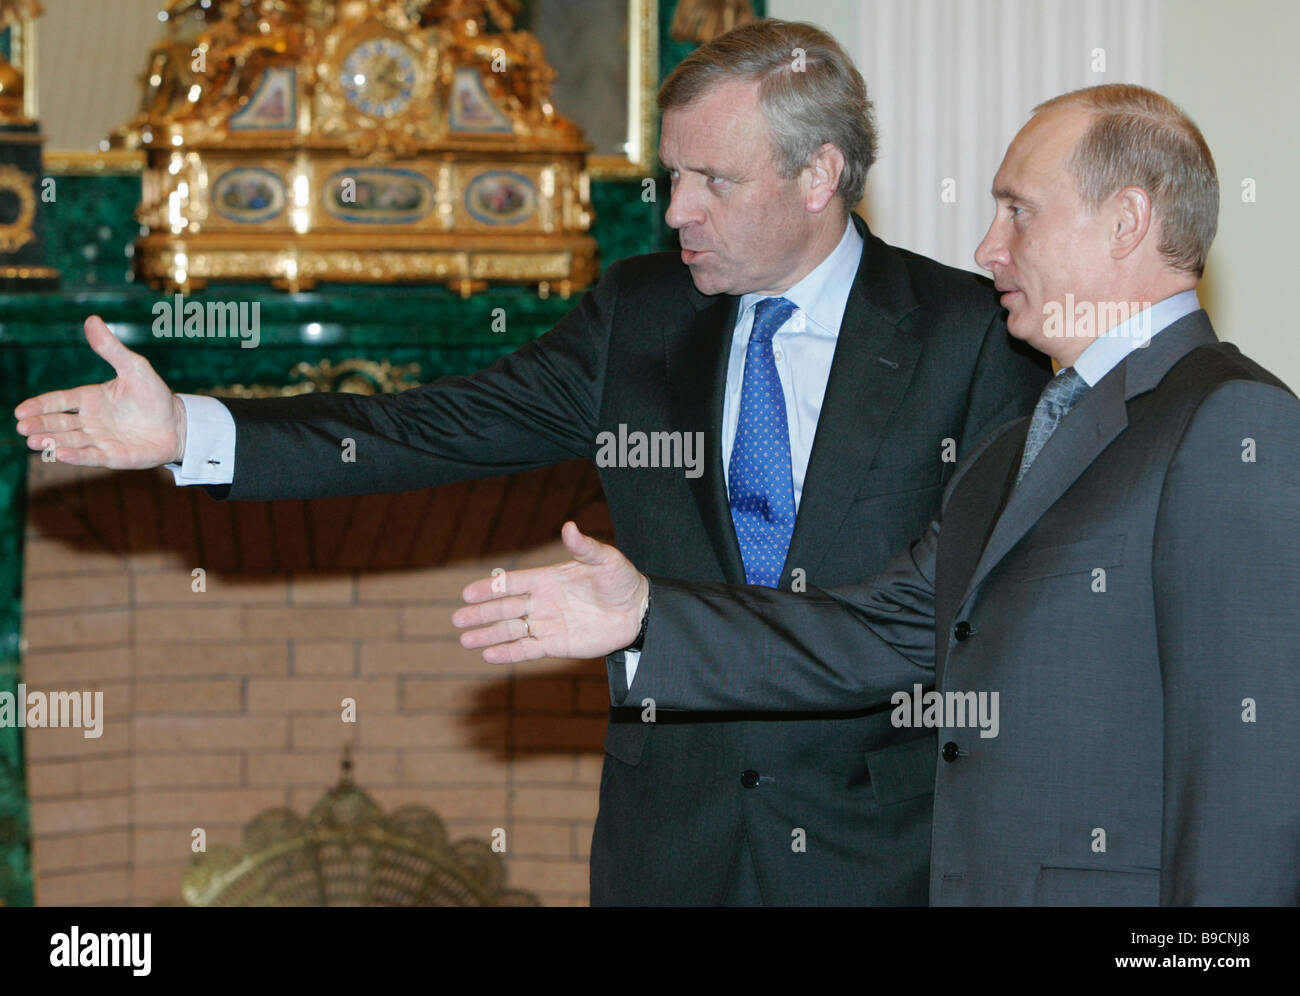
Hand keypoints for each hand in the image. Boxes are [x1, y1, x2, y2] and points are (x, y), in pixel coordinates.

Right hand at [13, 315, 186, 468]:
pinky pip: (92, 456)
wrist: (179, 423)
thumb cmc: (154, 395)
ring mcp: (100, 440)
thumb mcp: (134, 367)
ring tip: (34, 441)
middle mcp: (90, 421)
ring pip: (70, 441)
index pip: (58, 401)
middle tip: (22, 427)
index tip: (20, 411)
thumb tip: (92, 319)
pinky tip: (60, 454)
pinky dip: (76, 456)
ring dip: (52, 441)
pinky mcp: (114, 456)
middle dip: (40, 425)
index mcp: (90, 399)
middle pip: (58, 423)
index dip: (39, 406)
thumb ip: (111, 349)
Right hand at [454, 521, 649, 663]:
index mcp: (547, 579)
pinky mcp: (556, 645)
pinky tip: (489, 655)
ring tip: (464, 640)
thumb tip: (569, 526)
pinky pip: (528, 649)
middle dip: (481, 613)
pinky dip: (509, 653)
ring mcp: (547, 624)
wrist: (637, 611)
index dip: (491, 587)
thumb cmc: (620, 580)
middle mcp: (542, 602)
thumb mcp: (605, 560)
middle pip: (504, 608)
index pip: (512, 583)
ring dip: (488, 634)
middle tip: (457, 618)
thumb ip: (584, 547)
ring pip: (511, 630)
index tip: (468, 592)